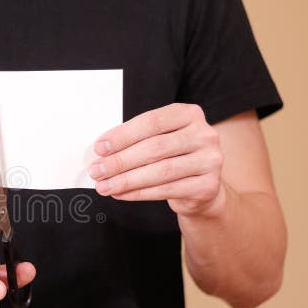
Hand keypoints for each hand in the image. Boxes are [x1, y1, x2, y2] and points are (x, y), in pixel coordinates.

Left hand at [89, 103, 224, 216]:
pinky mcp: (208, 186)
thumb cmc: (173, 157)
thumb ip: (135, 140)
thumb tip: (101, 150)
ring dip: (126, 180)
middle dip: (120, 161)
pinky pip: (167, 190)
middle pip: (154, 148)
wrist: (200, 187)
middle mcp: (204, 134)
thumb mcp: (158, 140)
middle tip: (97, 170)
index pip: (151, 122)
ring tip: (104, 186)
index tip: (99, 148)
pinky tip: (121, 193)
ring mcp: (210, 160)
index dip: (122, 136)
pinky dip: (139, 193)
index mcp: (189, 114)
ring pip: (160, 171)